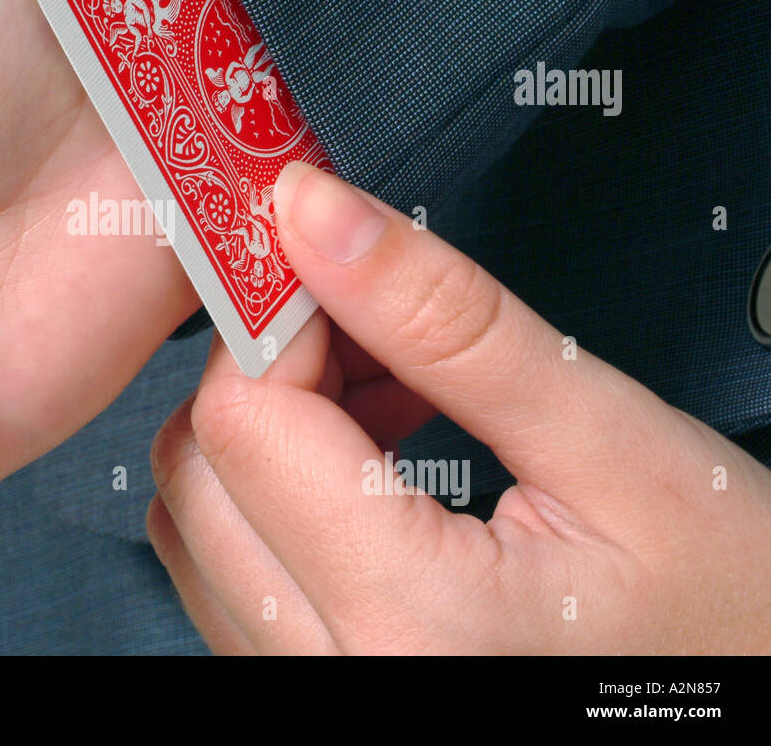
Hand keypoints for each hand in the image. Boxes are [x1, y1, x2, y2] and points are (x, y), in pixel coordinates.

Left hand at [147, 161, 770, 652]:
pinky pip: (227, 571)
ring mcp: (310, 692)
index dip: (279, 317)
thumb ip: (450, 323)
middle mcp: (332, 677)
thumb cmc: (729, 604)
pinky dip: (270, 495)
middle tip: (376, 328)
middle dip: (272, 368)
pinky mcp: (309, 685)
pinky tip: (366, 465)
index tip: (331, 264)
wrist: (752, 701)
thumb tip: (314, 213)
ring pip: (196, 519)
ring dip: (267, 430)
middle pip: (201, 467)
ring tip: (386, 397)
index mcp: (410, 621)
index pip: (246, 420)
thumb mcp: (612, 441)